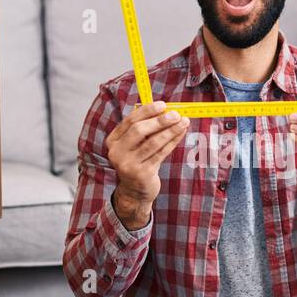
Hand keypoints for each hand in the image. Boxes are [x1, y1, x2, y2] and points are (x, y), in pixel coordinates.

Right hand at [107, 100, 189, 228]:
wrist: (135, 191)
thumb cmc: (138, 161)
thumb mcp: (134, 145)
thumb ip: (144, 128)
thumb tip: (166, 109)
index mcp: (113, 141)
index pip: (130, 121)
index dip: (147, 111)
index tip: (162, 104)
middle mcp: (117, 152)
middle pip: (139, 130)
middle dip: (159, 120)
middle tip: (175, 114)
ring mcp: (129, 164)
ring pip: (153, 142)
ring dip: (170, 130)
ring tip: (183, 122)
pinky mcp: (142, 173)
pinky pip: (161, 153)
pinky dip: (172, 141)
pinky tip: (180, 133)